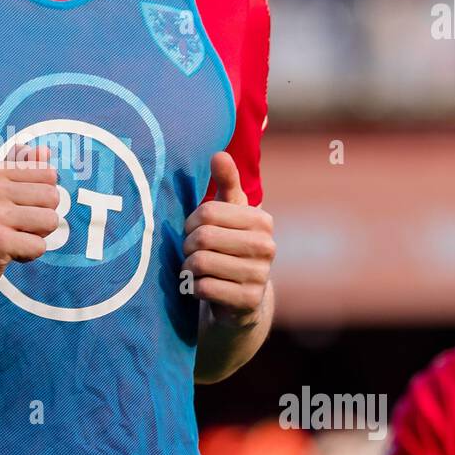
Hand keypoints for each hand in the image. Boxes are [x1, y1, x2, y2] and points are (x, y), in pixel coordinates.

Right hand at [0, 143, 60, 302]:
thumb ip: (19, 168)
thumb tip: (45, 151)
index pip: (48, 174)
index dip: (41, 196)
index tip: (18, 208)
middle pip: (53, 197)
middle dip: (43, 217)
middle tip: (17, 227)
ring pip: (50, 221)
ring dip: (37, 236)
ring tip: (13, 239)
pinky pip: (39, 246)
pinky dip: (28, 255)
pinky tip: (7, 253)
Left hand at [181, 152, 274, 326]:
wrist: (239, 298)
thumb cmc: (228, 245)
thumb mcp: (228, 212)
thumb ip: (226, 182)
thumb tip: (219, 154)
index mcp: (262, 221)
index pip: (207, 212)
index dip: (190, 222)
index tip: (193, 230)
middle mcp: (267, 247)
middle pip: (203, 237)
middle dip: (187, 246)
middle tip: (191, 252)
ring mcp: (261, 276)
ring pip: (201, 263)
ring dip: (188, 268)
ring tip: (194, 269)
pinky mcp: (248, 301)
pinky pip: (204, 288)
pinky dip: (193, 287)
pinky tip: (200, 286)